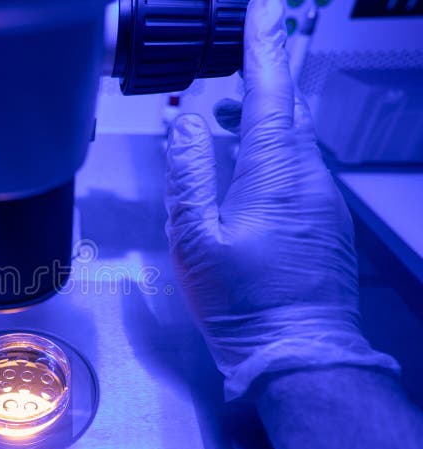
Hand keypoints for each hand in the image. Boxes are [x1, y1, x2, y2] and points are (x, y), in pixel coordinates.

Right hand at [164, 0, 396, 398]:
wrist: (299, 353)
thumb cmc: (242, 302)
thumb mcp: (195, 238)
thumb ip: (187, 174)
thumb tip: (185, 122)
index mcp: (275, 172)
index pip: (270, 87)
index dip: (264, 41)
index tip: (264, 5)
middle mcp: (308, 174)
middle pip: (284, 107)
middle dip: (258, 75)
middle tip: (227, 60)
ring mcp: (322, 197)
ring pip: (291, 138)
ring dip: (257, 117)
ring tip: (219, 113)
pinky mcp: (324, 218)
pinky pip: (298, 166)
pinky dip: (269, 150)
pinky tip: (243, 167)